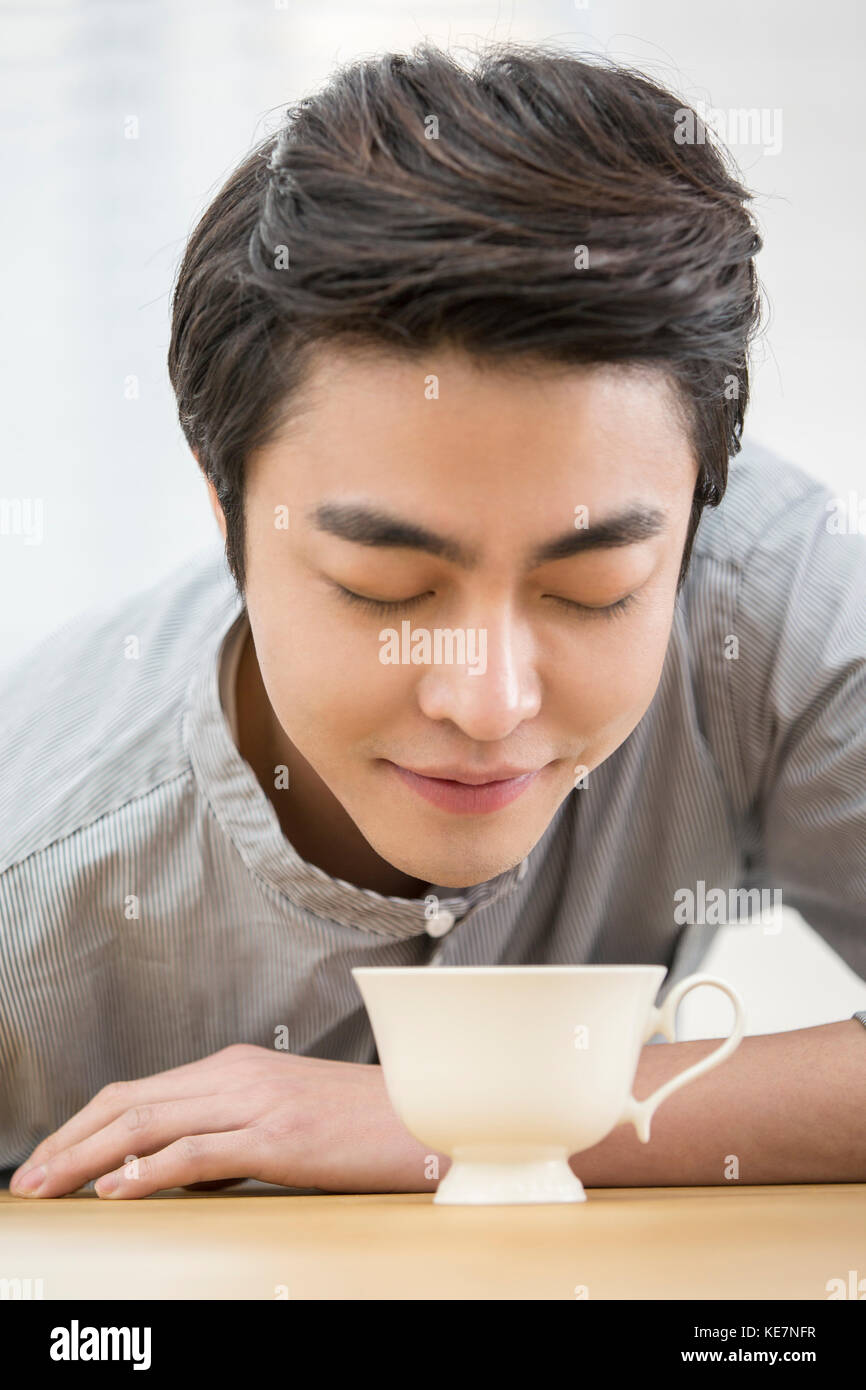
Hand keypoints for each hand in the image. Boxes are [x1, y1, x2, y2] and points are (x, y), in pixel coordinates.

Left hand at [8, 1045, 446, 1198]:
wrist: (431, 1114)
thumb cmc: (364, 1124)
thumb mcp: (288, 1119)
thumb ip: (232, 1133)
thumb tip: (178, 1169)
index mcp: (238, 1067)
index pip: (139, 1091)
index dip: (84, 1125)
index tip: (50, 1159)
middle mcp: (238, 1074)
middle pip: (130, 1102)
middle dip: (69, 1141)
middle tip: (30, 1179)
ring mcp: (257, 1101)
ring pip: (149, 1123)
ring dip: (87, 1158)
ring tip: (49, 1186)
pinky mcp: (278, 1136)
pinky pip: (197, 1152)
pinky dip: (145, 1170)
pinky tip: (115, 1189)